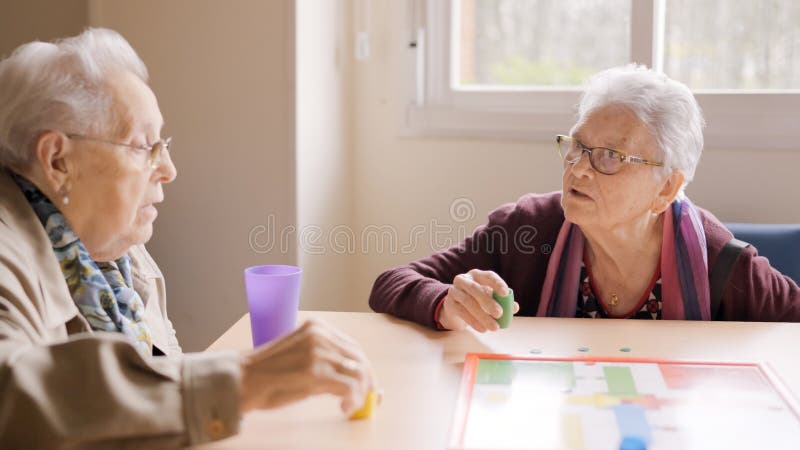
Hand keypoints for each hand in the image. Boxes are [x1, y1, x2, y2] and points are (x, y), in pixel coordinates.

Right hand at [239, 319, 375, 415]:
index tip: (368, 382)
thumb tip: (352, 377)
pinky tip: (344, 408)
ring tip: (350, 405)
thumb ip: (324, 360)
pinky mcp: (316, 372)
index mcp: (317, 327)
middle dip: (367, 381)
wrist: (243, 379)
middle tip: (367, 397)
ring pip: (357, 372)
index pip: (352, 346)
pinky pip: (349, 386)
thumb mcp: (301, 355)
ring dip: (360, 393)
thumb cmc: (268, 373)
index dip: (364, 366)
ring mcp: (319, 352)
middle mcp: (321, 335)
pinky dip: (353, 399)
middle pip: (359, 358)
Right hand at [438, 269, 518, 331]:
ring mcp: (454, 291)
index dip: (497, 284)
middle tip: (500, 313)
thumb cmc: (476, 301)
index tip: (506, 294)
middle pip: (475, 288)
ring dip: (482, 316)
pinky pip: (461, 312)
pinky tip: (483, 329)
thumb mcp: (490, 299)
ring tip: (494, 327)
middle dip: (488, 301)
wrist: (456, 309)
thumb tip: (515, 307)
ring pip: (468, 302)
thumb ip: (503, 302)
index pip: (488, 276)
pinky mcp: (449, 303)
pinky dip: (473, 321)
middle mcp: (463, 280)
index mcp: (477, 275)